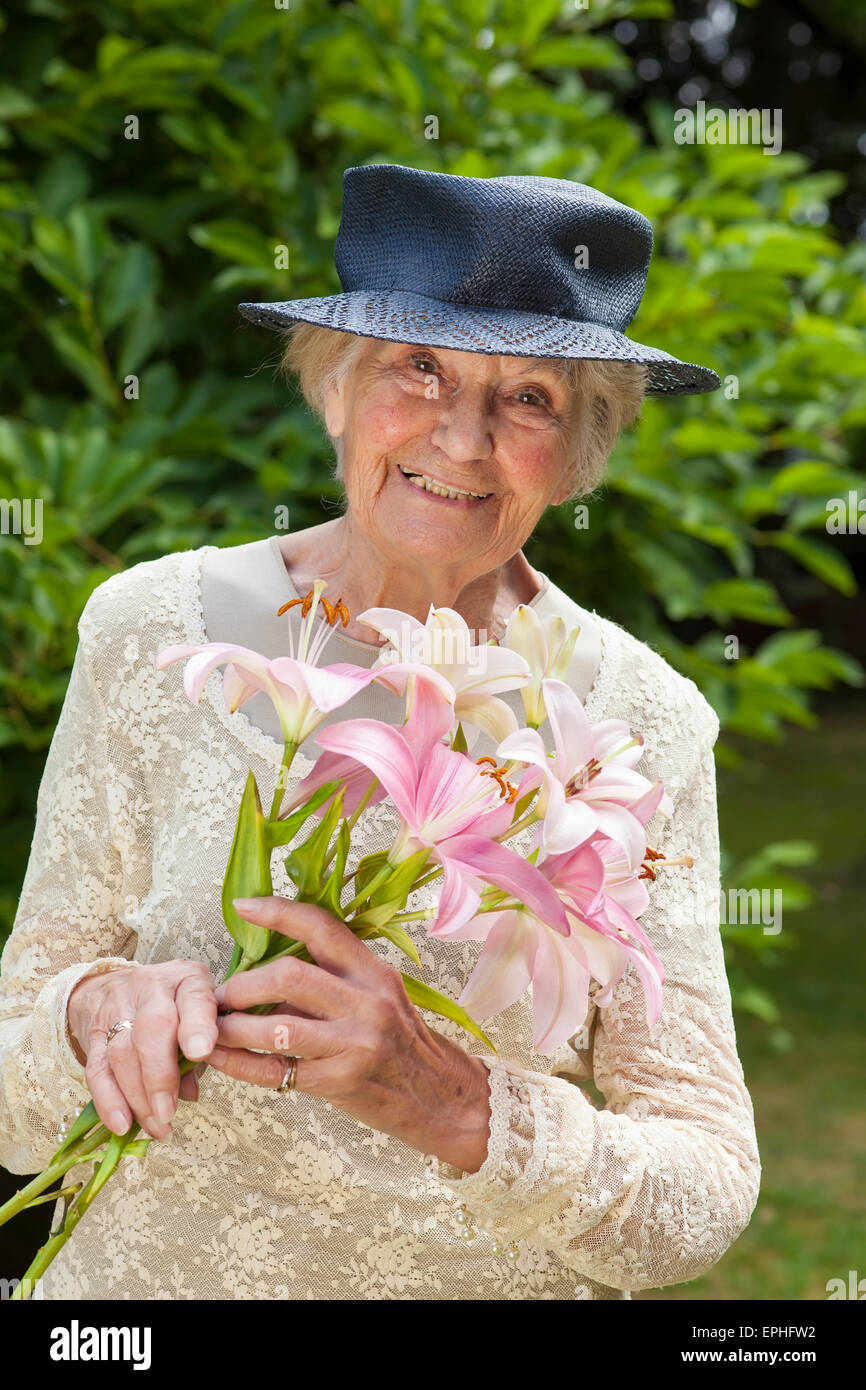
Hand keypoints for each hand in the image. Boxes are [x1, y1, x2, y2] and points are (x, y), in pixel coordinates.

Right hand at [67, 960, 218, 1139]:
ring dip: (138, 1097)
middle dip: (159, 1076)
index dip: (197, 1025)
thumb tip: (190, 1094)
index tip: (201, 1053)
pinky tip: (122, 1124)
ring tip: (156, 1126)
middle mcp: (151, 988)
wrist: (117, 986)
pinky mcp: (95, 1034)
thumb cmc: (173, 1004)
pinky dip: (109, 1101)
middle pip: (151, 1029)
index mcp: (187, 979)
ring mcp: (117, 1009)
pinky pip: (97, 1070)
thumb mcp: (197, 1013)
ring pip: (122, 1053)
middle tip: (168, 1111)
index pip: (194, 997)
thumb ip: (200, 1050)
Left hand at [207, 897, 491, 1172]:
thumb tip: (270, 969)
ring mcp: (356, 1042)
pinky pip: (278, 1071)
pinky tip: (221, 1061)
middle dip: (242, 984)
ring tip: (213, 1028)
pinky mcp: (343, 1081)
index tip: (243, 907)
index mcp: (374, 972)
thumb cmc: (403, 1045)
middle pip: (289, 975)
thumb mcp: (380, 998)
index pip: (322, 927)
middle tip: (220, 995)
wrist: (442, 1099)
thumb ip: (335, 982)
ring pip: (278, 1027)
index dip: (278, 912)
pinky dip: (240, 1065)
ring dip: (234, 1027)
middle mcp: (367, 1001)